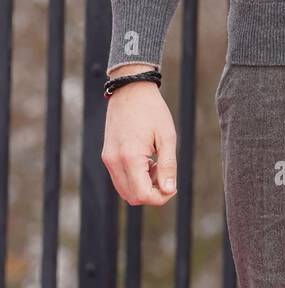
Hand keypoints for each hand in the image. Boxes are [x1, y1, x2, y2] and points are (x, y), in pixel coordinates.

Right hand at [102, 64, 176, 204]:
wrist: (131, 90)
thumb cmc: (152, 111)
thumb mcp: (167, 137)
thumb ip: (168, 166)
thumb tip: (169, 190)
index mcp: (130, 157)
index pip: (143, 195)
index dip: (160, 197)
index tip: (173, 185)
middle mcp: (114, 162)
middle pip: (132, 197)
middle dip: (152, 194)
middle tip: (166, 175)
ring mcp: (108, 159)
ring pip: (124, 191)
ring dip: (143, 187)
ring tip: (156, 165)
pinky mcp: (107, 155)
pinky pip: (120, 179)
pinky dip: (134, 179)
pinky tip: (146, 161)